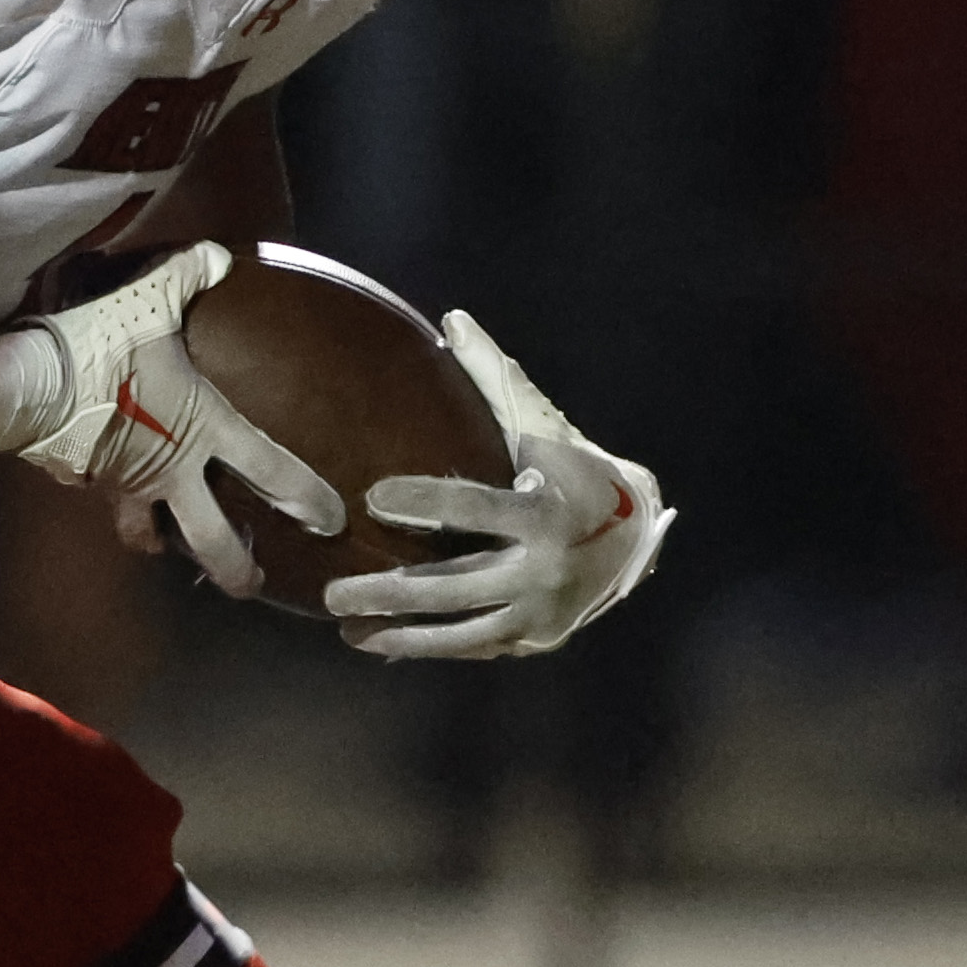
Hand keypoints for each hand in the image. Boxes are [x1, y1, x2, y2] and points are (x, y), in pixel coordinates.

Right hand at [16, 242, 342, 597]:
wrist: (35, 384)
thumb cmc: (105, 348)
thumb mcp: (150, 301)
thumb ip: (188, 275)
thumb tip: (218, 255)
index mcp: (203, 428)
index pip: (270, 470)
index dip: (306, 499)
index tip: (329, 521)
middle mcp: (172, 470)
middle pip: (215, 541)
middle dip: (238, 571)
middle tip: (252, 584)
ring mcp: (128, 485)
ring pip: (152, 536)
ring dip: (166, 543)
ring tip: (169, 542)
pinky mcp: (87, 484)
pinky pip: (106, 500)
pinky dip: (113, 500)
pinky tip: (109, 487)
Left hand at [324, 311, 670, 658]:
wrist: (633, 535)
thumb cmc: (572, 467)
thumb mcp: (540, 421)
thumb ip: (493, 374)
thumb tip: (452, 318)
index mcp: (546, 511)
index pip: (478, 507)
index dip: (426, 502)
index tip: (374, 495)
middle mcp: (545, 569)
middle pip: (457, 585)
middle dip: (392, 591)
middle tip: (332, 590)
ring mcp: (541, 612)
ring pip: (462, 630)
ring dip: (402, 632)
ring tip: (345, 627)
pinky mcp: (536, 639)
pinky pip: (476, 647)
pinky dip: (430, 648)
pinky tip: (381, 644)